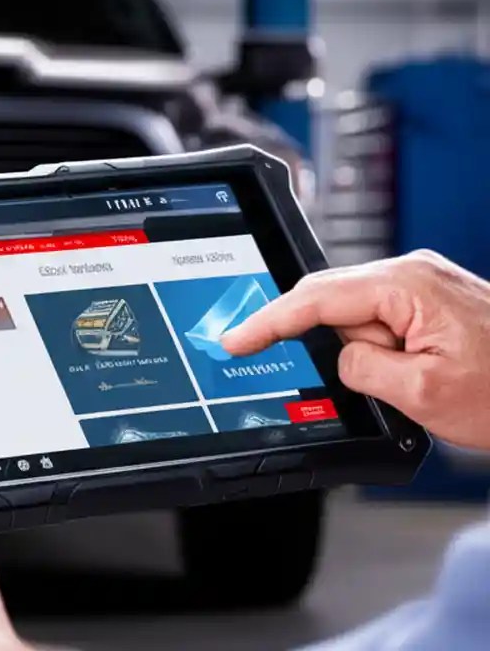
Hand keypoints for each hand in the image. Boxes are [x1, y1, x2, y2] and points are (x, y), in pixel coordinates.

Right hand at [223, 250, 489, 450]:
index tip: (235, 339)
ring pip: (357, 319)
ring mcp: (423, 286)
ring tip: (415, 382)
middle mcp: (413, 274)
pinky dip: (380, 352)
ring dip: (368, 356)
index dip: (267, 321)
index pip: (314, 298)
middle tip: (374, 383)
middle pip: (332, 304)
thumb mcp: (422, 393)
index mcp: (406, 285)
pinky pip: (381, 323)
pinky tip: (409, 375)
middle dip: (334, 349)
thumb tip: (340, 358)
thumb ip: (360, 369)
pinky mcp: (431, 304)